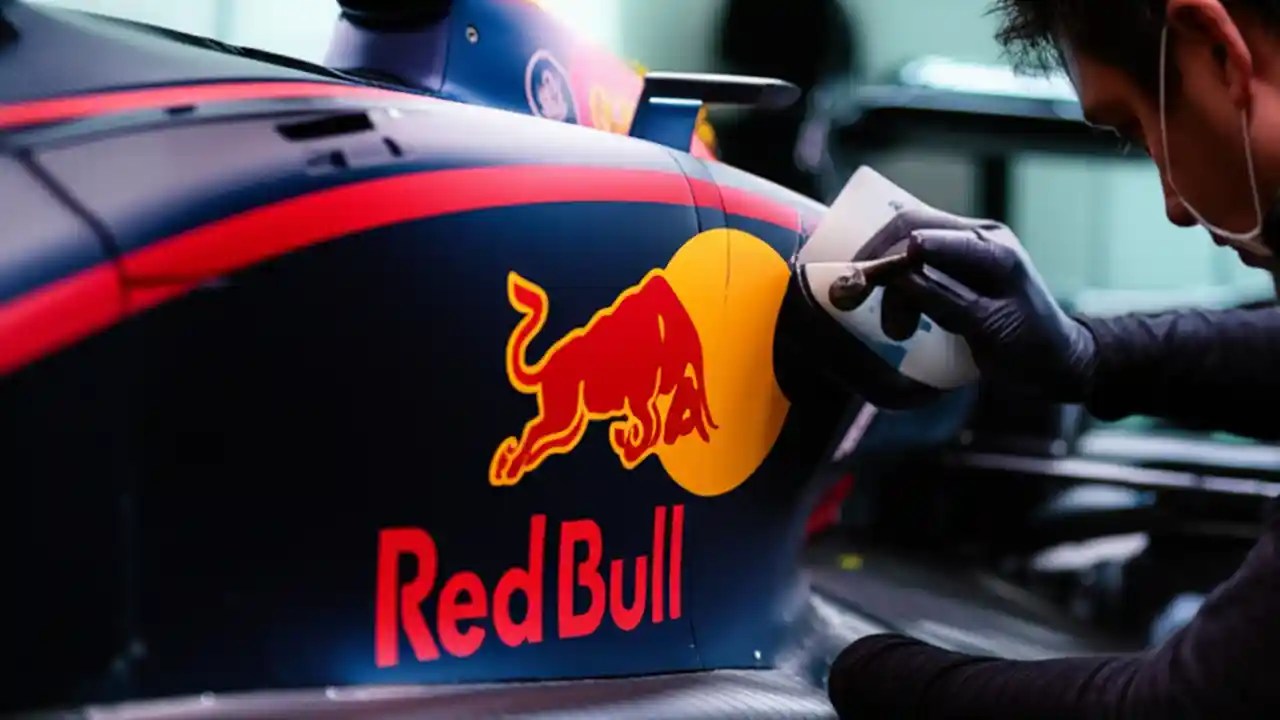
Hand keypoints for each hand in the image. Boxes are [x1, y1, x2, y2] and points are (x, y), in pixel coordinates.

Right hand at [884, 216, 1098, 400]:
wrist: (1059, 365)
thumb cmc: (1032, 348)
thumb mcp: (988, 326)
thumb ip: (943, 298)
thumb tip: (898, 275)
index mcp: (989, 246)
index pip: (920, 232)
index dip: (883, 254)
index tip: (857, 285)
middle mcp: (977, 239)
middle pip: (908, 232)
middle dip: (880, 267)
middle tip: (870, 309)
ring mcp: (967, 253)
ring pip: (907, 250)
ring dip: (891, 287)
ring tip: (897, 332)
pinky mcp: (957, 272)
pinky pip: (916, 267)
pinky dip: (899, 289)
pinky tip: (900, 315)